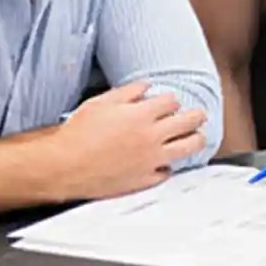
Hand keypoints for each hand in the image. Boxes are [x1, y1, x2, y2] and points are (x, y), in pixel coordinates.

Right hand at [55, 80, 205, 199]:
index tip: (169, 102)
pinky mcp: (145, 179)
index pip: (172, 101)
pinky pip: (167, 172)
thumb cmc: (79, 133)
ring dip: (196, 139)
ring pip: (188, 148)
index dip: (171, 100)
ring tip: (198, 137)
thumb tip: (146, 86)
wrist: (66, 165)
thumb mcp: (101, 102)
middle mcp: (152, 136)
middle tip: (199, 115)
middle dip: (196, 115)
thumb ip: (128, 92)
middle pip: (188, 122)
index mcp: (141, 115)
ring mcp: (151, 159)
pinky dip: (168, 166)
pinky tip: (166, 162)